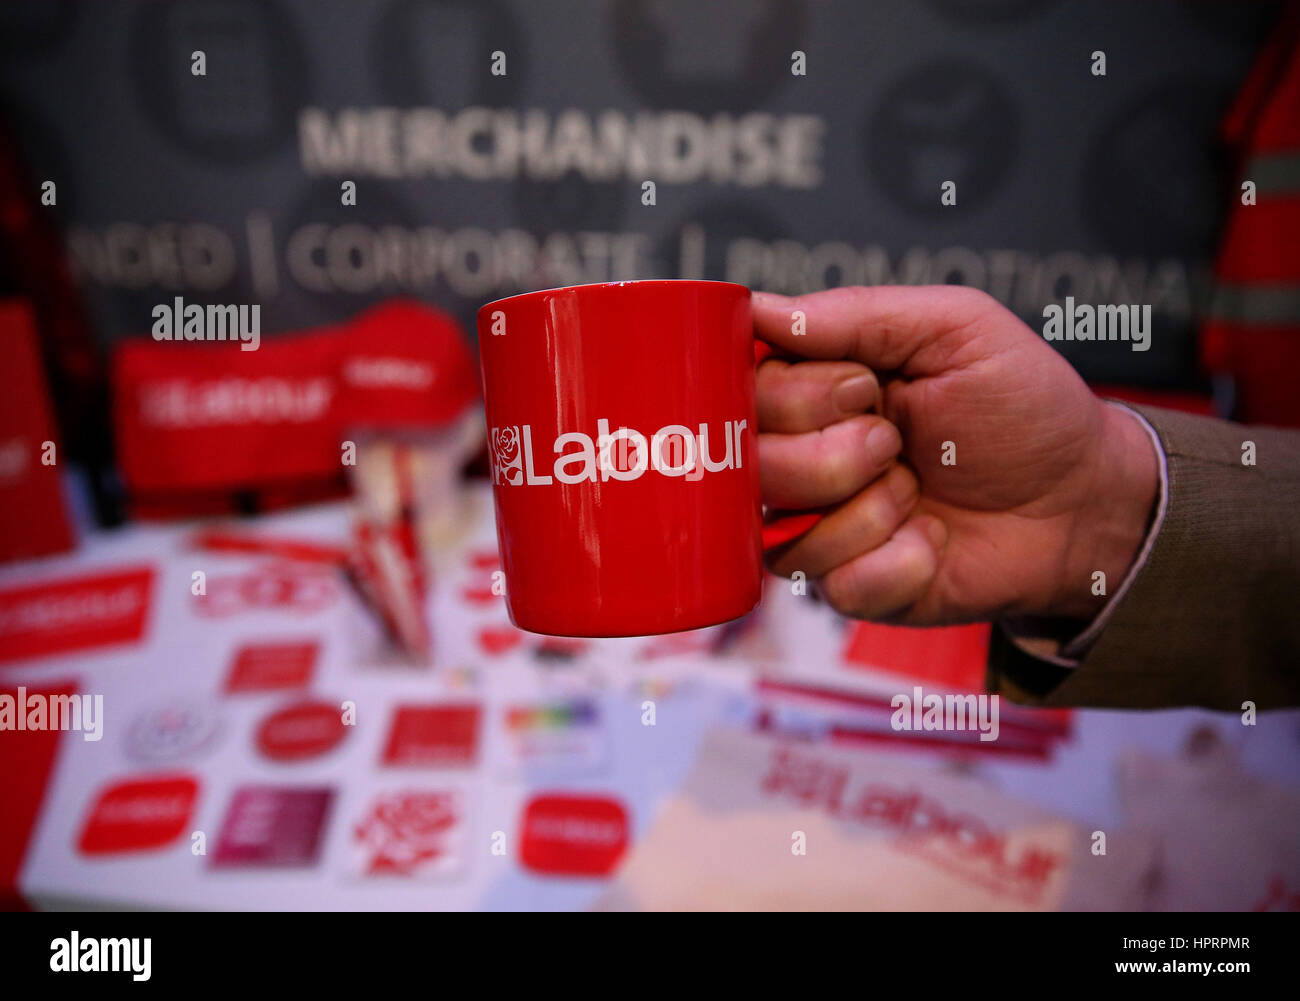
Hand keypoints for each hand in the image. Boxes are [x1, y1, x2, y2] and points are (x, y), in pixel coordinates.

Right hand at [754, 286, 1158, 625]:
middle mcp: (803, 457)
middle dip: (841, 455)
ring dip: (874, 511)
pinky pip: (836, 584)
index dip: (801, 397)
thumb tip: (757, 308)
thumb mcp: (953, 328)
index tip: (866, 389)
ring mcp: (820, 526)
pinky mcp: (850, 586)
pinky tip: (931, 542)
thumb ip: (851, 314)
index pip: (745, 394)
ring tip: (919, 492)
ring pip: (787, 532)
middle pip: (754, 466)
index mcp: (815, 389)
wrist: (1081, 501)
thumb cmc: (1023, 409)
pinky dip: (899, 563)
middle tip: (898, 443)